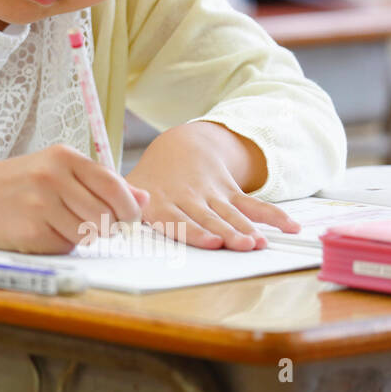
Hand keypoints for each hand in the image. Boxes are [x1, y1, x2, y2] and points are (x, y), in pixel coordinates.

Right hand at [0, 143, 149, 253]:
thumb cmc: (21, 183)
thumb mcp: (59, 171)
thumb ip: (101, 184)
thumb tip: (143, 199)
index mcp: (64, 157)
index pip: (114, 186)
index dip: (129, 208)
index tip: (128, 218)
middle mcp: (52, 177)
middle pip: (105, 216)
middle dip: (104, 226)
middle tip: (88, 224)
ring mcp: (40, 203)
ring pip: (88, 234)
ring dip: (81, 236)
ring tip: (59, 224)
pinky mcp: (30, 230)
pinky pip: (65, 246)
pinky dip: (59, 244)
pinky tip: (41, 231)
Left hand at [126, 121, 300, 250]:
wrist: (180, 145)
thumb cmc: (150, 179)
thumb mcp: (131, 188)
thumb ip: (121, 207)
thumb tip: (100, 226)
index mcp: (160, 202)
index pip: (176, 219)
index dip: (193, 231)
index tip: (210, 242)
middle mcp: (188, 198)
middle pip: (209, 219)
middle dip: (225, 234)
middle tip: (241, 246)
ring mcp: (211, 194)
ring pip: (231, 214)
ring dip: (247, 228)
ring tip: (260, 243)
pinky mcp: (230, 191)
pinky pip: (252, 203)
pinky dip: (273, 216)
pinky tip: (290, 227)